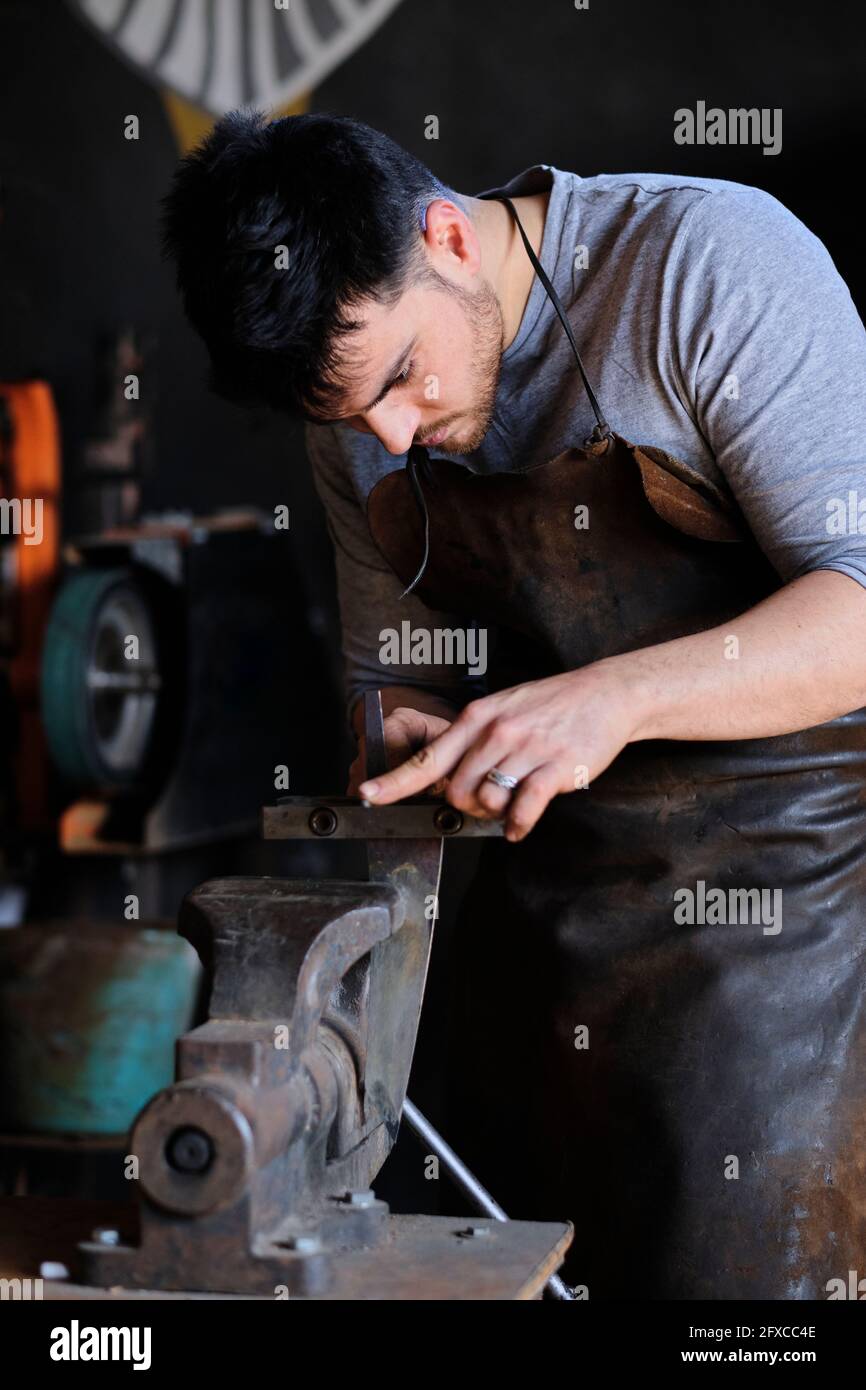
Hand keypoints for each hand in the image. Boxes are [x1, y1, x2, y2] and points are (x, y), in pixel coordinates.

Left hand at [357, 666, 640, 840]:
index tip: (368, 796)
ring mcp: (525, 750)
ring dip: (493, 813)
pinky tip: (520, 827)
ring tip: (510, 802)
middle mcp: (496, 732)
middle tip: (487, 801)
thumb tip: (447, 779)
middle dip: (465, 806)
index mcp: (478, 717)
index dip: (394, 782)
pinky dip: (517, 826)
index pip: (427, 757)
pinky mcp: (555, 769)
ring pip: (486, 801)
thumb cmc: (551, 706)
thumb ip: (474, 741)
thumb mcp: (504, 710)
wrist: (605, 694)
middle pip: (455, 791)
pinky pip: (523, 809)